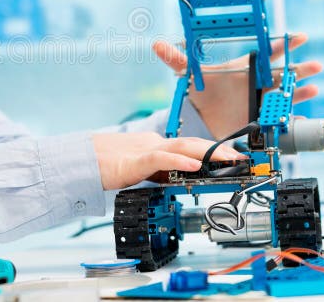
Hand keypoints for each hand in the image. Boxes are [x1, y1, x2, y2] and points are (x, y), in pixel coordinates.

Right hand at [92, 132, 241, 189]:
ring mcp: (147, 150)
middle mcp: (156, 144)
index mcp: (158, 147)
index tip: (233, 158)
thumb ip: (159, 174)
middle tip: (240, 158)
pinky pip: (162, 159)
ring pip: (183, 147)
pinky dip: (180, 161)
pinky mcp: (137, 159)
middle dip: (219, 150)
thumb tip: (179, 181)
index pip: (191, 147)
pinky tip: (195, 165)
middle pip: (193, 144)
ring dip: (208, 153)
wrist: (82, 162)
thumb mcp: (142, 172)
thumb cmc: (107, 166)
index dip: (213, 150)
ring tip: (227, 159)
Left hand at [153, 33, 322, 139]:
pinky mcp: (263, 118)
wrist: (203, 116)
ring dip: (302, 89)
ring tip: (315, 86)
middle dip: (299, 67)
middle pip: (283, 72)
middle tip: (316, 64)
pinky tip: (303, 116)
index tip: (298, 36)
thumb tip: (156, 44)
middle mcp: (259, 82)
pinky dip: (293, 116)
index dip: (283, 44)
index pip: (267, 52)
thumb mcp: (188, 75)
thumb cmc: (201, 91)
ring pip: (287, 93)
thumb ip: (175, 60)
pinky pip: (282, 116)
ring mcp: (263, 99)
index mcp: (246, 67)